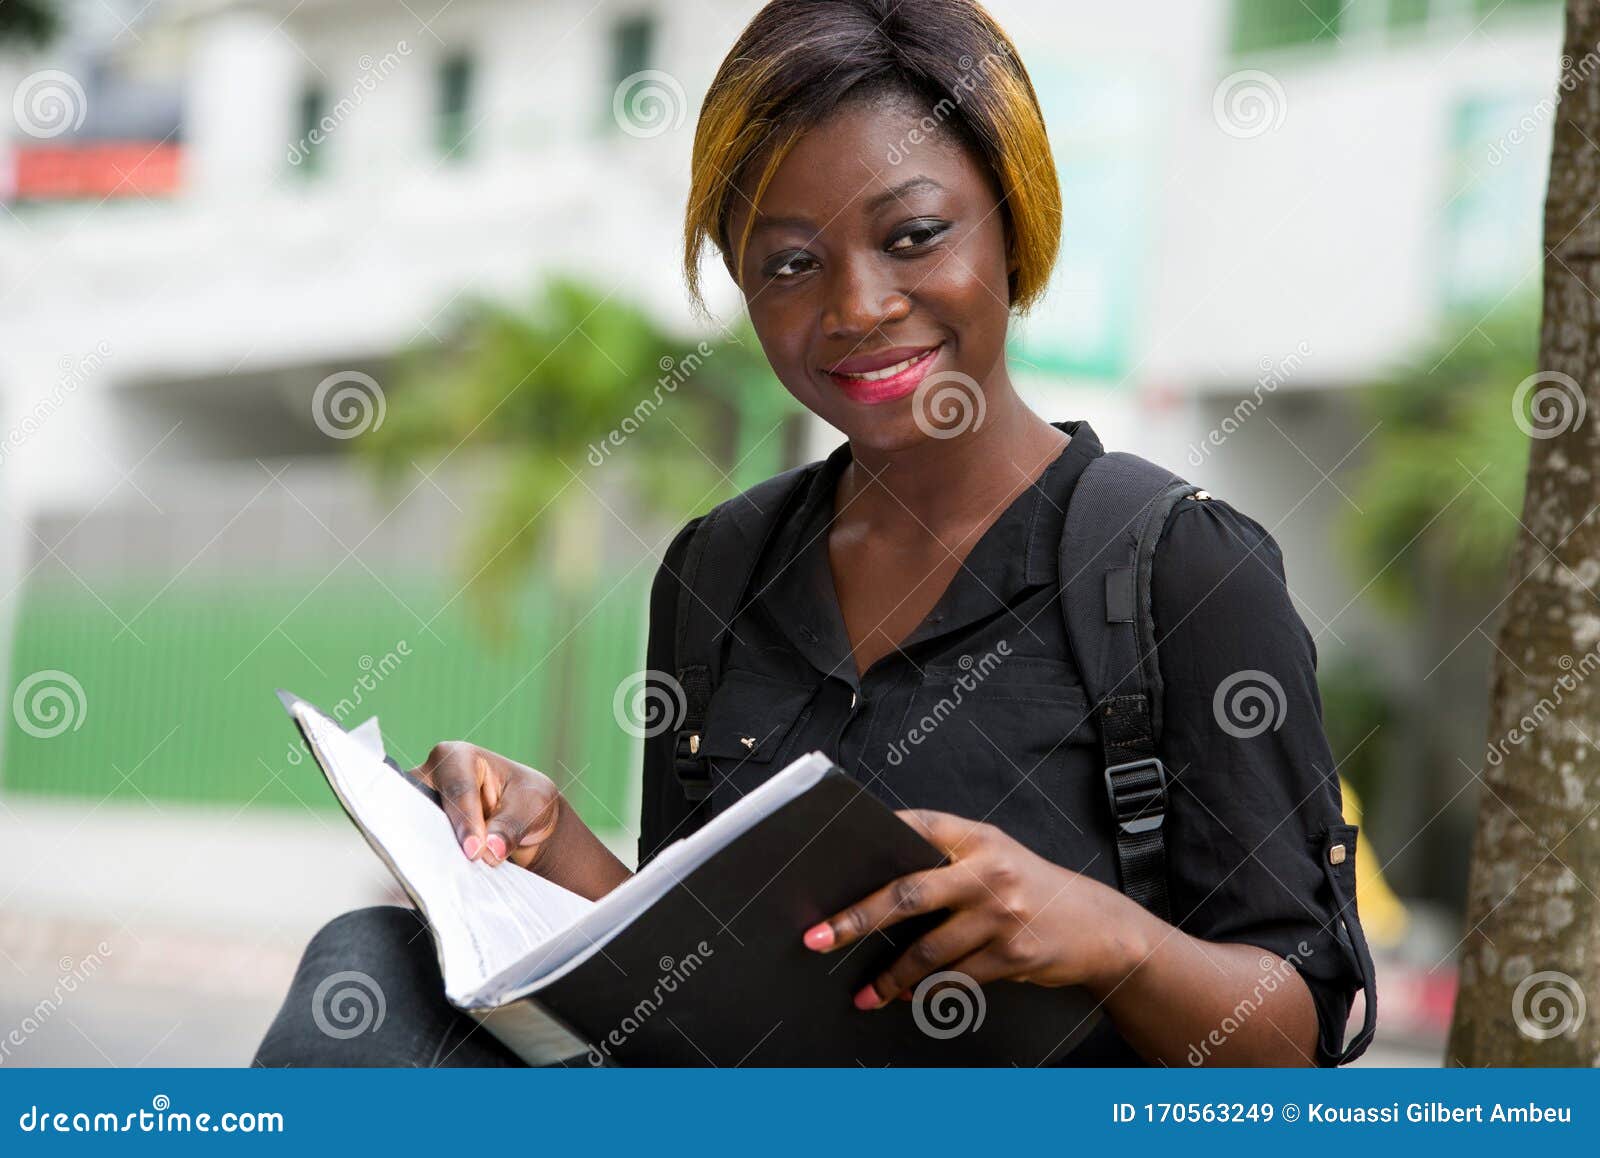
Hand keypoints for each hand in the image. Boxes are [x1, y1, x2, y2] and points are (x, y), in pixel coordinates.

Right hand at [409, 742, 561, 869]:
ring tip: (456, 872)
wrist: (521, 820)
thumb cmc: (527, 800)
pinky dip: (433, 860)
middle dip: (441, 836)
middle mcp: (430, 775)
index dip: (467, 821)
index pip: (458, 790)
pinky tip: (449, 875)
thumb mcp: (531, 806)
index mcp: (458, 756)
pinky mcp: (419, 828)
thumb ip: (510, 826)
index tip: (475, 852)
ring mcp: (420, 804)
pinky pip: (418, 846)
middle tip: (461, 863)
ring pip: (416, 829)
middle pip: (426, 807)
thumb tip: (490, 850)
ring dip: (436, 851)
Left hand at [801, 809, 1150, 1008]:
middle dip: (855, 919)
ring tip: (865, 992)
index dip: (871, 836)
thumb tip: (876, 887)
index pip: (914, 827)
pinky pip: (954, 978)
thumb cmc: (1031, 888)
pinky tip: (907, 996)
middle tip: (818, 938)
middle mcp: (988, 870)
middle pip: (906, 894)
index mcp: (977, 837)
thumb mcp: (995, 857)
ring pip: (927, 950)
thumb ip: (946, 859)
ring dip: (889, 977)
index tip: (830, 856)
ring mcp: (1001, 913)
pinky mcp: (1012, 954)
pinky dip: (926, 991)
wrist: (1097, 927)